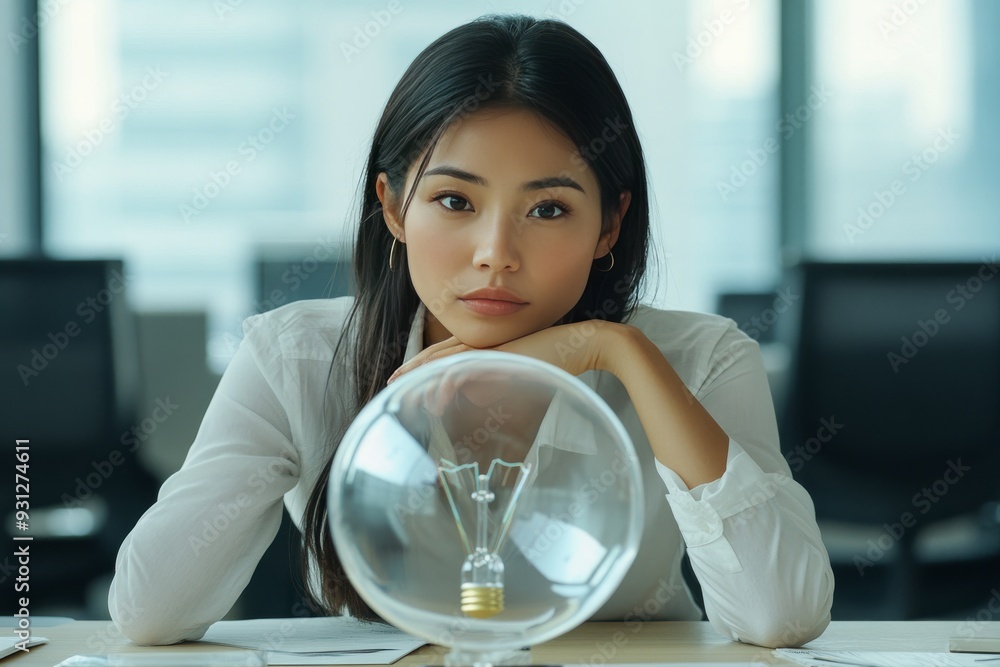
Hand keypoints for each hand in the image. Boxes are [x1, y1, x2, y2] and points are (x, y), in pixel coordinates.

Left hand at [385, 319, 620, 413]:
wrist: (584, 342)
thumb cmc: (559, 357)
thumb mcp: (521, 370)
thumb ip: (500, 380)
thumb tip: (480, 399)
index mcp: (488, 344)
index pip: (447, 353)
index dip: (424, 364)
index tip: (405, 377)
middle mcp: (486, 341)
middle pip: (440, 354)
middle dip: (414, 369)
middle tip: (392, 383)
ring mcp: (493, 346)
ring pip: (448, 360)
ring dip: (424, 378)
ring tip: (405, 393)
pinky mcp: (502, 353)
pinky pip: (468, 367)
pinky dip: (449, 381)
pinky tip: (436, 396)